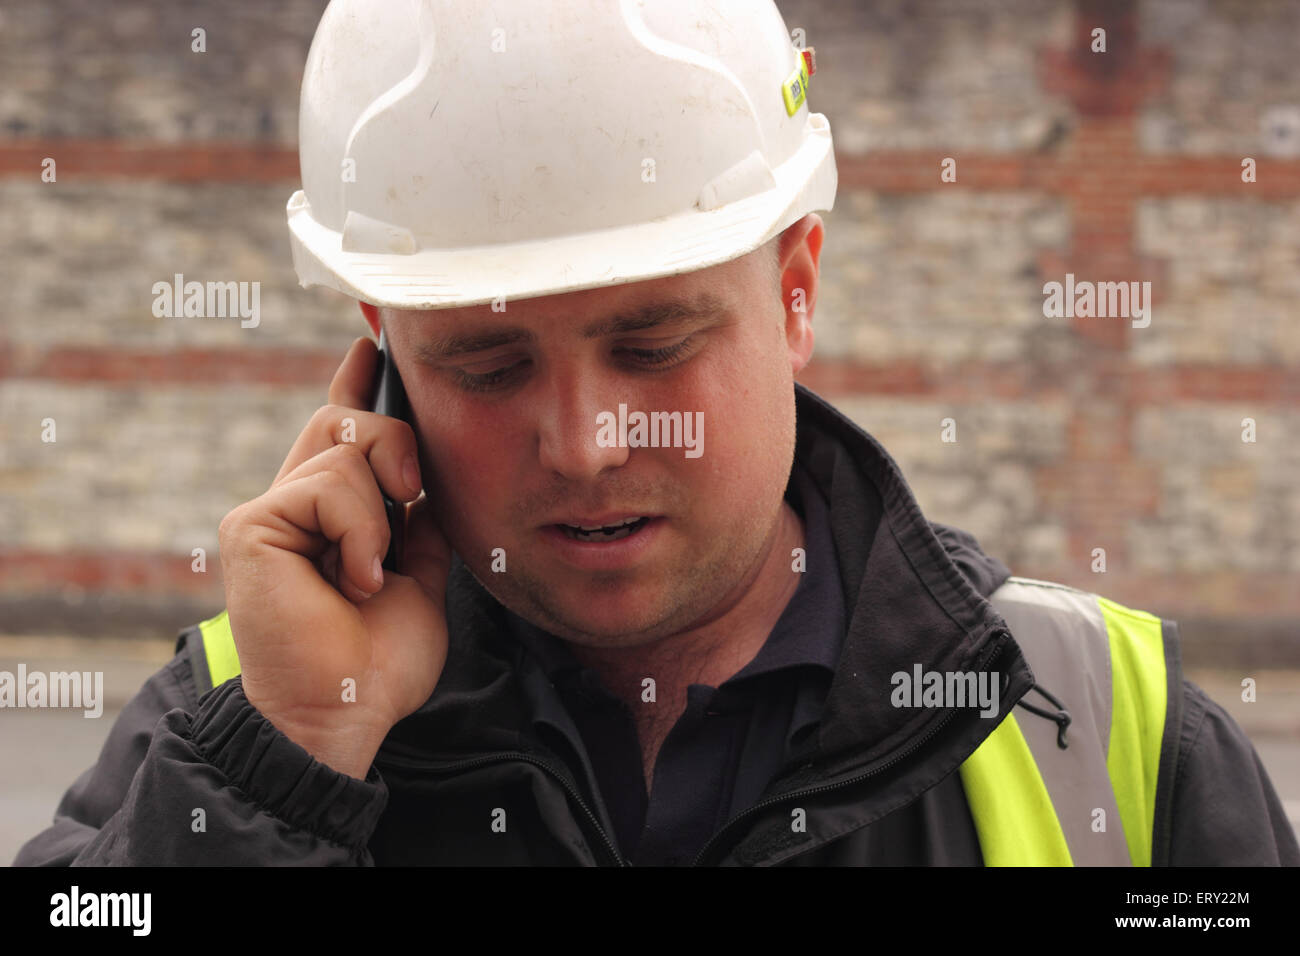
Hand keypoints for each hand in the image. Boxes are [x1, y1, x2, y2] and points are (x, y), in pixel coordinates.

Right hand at [217, 337, 450, 777]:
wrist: (344, 713)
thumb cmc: (379, 660)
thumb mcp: (419, 575)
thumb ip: (417, 520)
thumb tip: (424, 472)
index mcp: (334, 513)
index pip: (342, 428)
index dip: (359, 379)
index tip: (374, 338)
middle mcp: (296, 503)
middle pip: (346, 419)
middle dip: (395, 441)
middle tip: (413, 494)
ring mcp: (271, 512)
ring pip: (345, 445)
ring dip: (382, 510)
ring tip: (372, 573)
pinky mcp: (255, 525)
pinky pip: (330, 486)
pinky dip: (362, 533)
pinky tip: (355, 579)